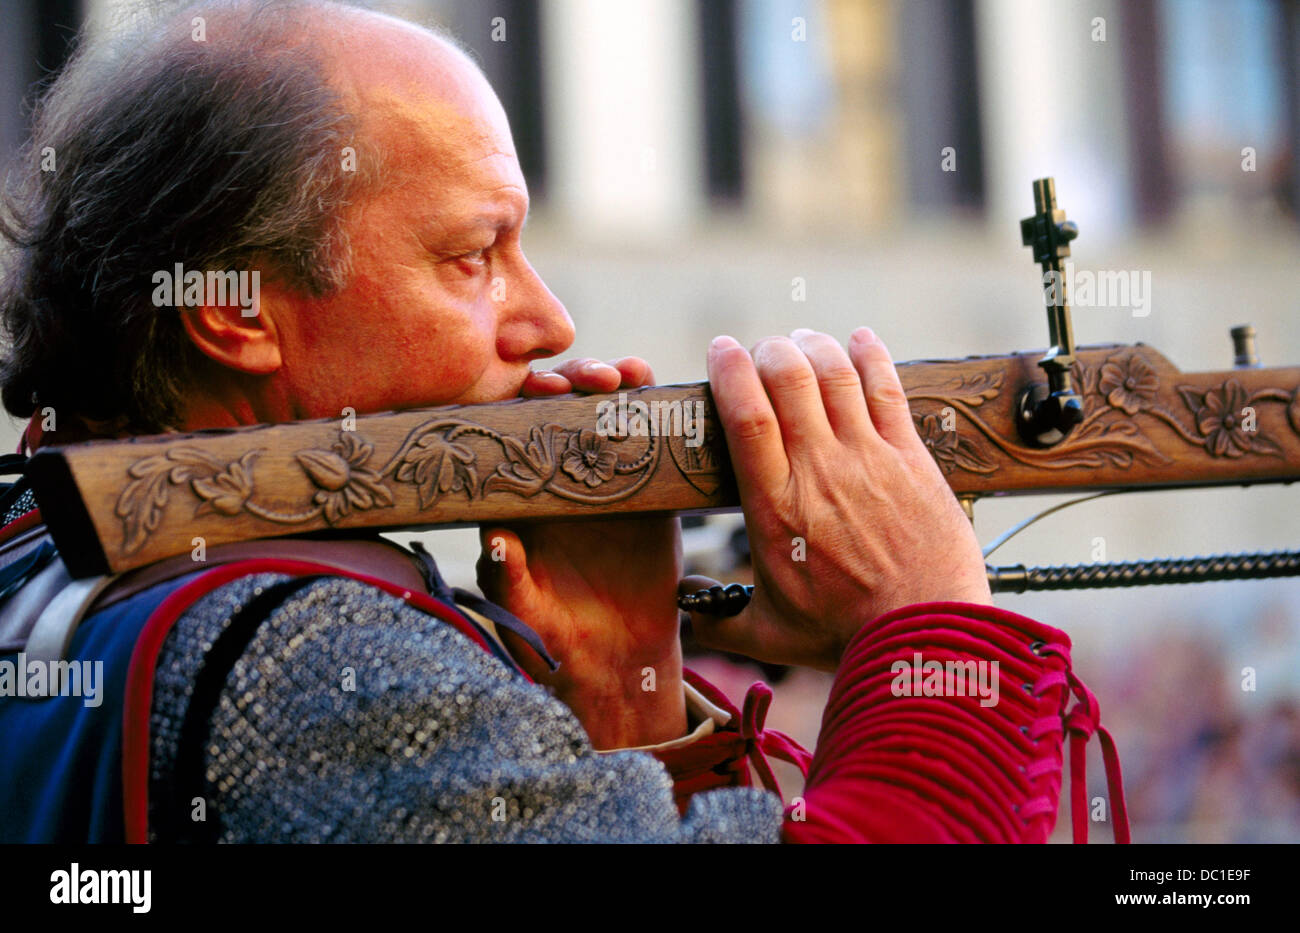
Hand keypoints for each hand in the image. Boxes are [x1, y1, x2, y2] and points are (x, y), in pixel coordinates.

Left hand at [478, 355, 686, 749]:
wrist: (619, 667)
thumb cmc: (556, 644)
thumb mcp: (523, 614)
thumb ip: (507, 579)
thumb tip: (497, 540)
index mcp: (523, 499)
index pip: (515, 431)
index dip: (522, 400)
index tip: (535, 389)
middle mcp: (564, 480)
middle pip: (565, 407)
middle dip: (573, 379)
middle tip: (588, 380)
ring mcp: (610, 482)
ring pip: (610, 413)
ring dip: (617, 382)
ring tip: (625, 377)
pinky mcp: (653, 494)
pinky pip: (655, 441)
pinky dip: (658, 410)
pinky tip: (660, 392)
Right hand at [682, 328, 990, 672]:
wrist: (924, 638)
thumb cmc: (844, 638)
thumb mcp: (768, 633)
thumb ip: (720, 620)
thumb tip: (686, 612)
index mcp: (775, 505)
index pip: (746, 414)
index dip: (730, 370)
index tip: (720, 351)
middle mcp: (820, 470)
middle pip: (789, 379)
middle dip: (770, 351)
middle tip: (762, 351)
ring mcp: (870, 459)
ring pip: (836, 375)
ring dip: (814, 347)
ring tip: (801, 341)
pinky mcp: (912, 459)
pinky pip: (889, 390)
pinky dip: (872, 357)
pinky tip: (860, 339)